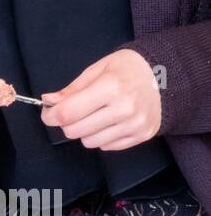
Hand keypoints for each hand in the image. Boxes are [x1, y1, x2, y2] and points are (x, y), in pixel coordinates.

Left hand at [40, 49, 161, 150]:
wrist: (167, 75)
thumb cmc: (129, 68)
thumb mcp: (99, 68)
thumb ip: (72, 89)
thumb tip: (48, 102)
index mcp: (111, 87)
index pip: (67, 113)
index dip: (50, 116)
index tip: (49, 113)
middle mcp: (124, 109)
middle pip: (74, 131)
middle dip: (67, 123)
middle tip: (74, 111)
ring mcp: (134, 124)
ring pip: (88, 142)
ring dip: (85, 131)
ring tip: (97, 114)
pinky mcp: (141, 135)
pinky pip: (106, 146)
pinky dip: (102, 136)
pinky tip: (111, 121)